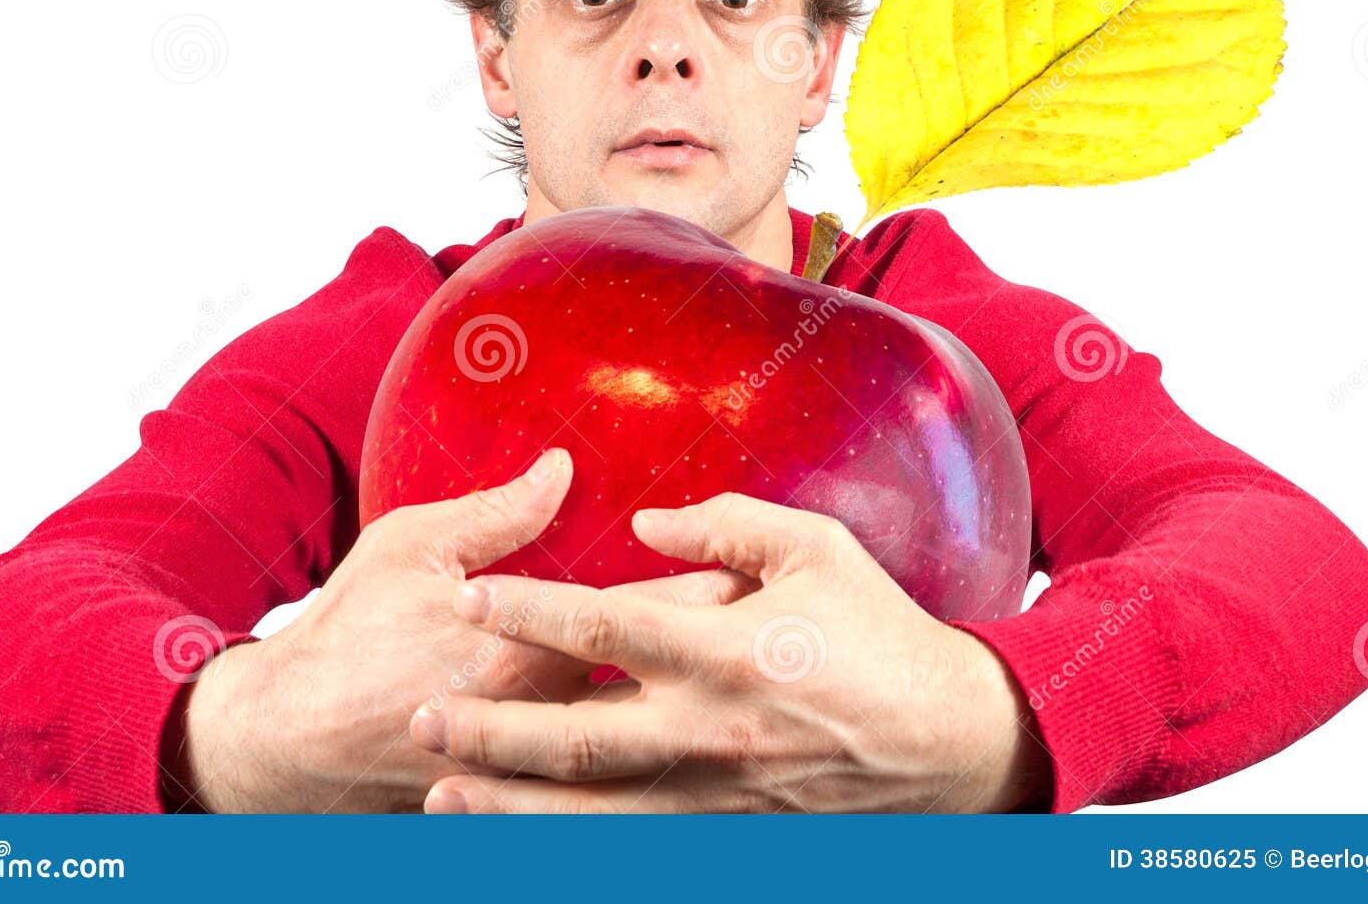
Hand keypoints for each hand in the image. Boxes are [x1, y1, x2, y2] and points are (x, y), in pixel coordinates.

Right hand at [170, 448, 744, 811]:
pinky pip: (604, 798)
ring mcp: (532, 766)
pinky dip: (653, 780)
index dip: (698, 592)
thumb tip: (560, 470)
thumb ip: (496, 514)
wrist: (291, 739)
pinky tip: (698, 768)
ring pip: (643, 749)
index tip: (755, 576)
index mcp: (525, 647)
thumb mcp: (415, 546)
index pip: (636, 616)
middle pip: (658, 687)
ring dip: (700, 720)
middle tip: (788, 638)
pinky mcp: (519, 800)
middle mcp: (543, 713)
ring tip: (765, 701)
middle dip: (721, 660)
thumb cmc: (350, 631)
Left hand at [410, 492, 1051, 812]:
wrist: (948, 739)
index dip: (526, 611)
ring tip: (441, 798)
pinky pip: (637, 843)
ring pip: (591, 812)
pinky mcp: (730, 830)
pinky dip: (576, 845)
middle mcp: (709, 729)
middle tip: (420, 719)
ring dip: (510, 809)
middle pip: (572, 739)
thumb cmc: (880, 631)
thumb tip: (648, 521)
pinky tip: (526, 840)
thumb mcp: (816, 549)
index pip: (601, 627)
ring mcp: (716, 792)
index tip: (466, 596)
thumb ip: (728, 524)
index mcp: (725, 646)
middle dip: (487, 733)